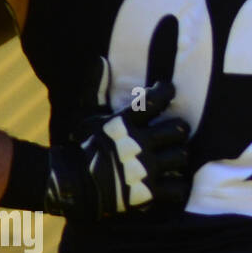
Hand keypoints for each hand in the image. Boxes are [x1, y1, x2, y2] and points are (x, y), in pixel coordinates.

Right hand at [44, 59, 191, 220]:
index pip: (155, 99)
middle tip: (173, 132)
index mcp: (124, 124)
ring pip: (181, 156)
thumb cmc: (81, 146)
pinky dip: (178, 186)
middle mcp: (137, 145)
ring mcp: (144, 170)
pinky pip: (178, 188)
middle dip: (178, 130)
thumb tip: (100, 59)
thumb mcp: (86, 115)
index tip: (167, 91)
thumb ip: (97, 87)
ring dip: (178, 156)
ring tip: (171, 156)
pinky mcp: (147, 193)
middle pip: (179, 129)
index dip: (166, 92)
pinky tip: (172, 182)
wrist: (70, 185)